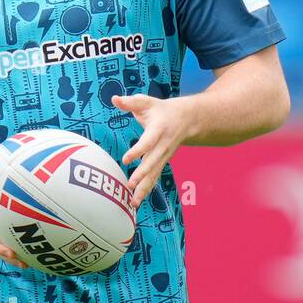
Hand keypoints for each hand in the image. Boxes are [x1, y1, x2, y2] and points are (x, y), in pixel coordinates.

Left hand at [112, 93, 198, 208]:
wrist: (188, 119)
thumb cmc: (162, 110)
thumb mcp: (147, 102)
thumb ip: (131, 102)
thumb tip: (115, 98)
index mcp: (159, 130)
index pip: (147, 142)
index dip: (137, 151)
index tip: (126, 159)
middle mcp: (163, 146)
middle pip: (152, 163)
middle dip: (142, 175)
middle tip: (130, 185)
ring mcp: (163, 157)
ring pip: (154, 175)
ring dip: (144, 190)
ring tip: (133, 203)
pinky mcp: (162, 163)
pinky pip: (153, 178)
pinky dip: (146, 191)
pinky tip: (136, 203)